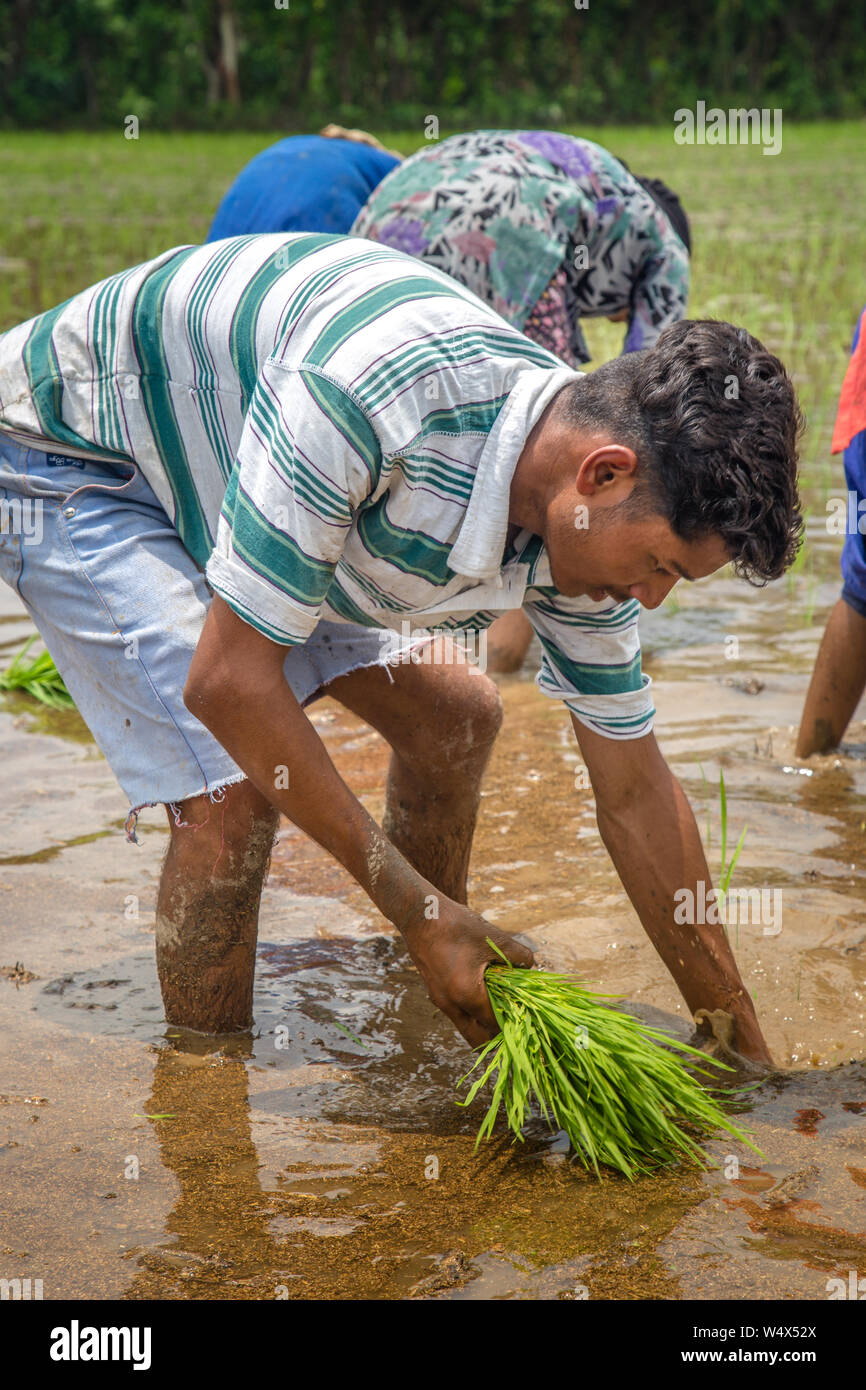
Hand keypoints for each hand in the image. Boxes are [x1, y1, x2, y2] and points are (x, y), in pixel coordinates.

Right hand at [402, 901, 533, 1047]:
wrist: (419, 914)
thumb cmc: (456, 925)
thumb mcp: (493, 938)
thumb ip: (519, 955)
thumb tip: (531, 966)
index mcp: (467, 995)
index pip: (495, 1024)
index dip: (514, 1021)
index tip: (528, 1013)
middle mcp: (450, 1004)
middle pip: (477, 1037)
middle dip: (497, 1034)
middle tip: (515, 1019)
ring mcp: (439, 999)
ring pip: (466, 1026)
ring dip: (483, 1022)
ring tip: (501, 1003)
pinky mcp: (435, 991)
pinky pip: (457, 1012)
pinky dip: (471, 1010)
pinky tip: (483, 989)